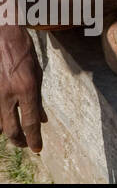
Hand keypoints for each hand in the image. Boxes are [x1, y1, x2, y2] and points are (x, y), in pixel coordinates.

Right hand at [0, 22, 44, 151]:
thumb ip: (38, 99)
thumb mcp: (37, 75)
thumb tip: (42, 119)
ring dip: (8, 132)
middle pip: (11, 129)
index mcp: (26, 89)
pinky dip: (0, 121)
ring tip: (17, 136)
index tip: (38, 149)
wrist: (3, 37)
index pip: (31, 122)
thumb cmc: (24, 54)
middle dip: (20, 140)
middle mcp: (8, 94)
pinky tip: (5, 123)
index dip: (34, 138)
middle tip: (26, 145)